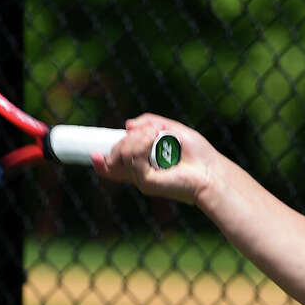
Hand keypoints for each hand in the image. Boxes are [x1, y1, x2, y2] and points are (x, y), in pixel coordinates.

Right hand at [91, 114, 215, 205]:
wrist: (211, 171)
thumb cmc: (196, 154)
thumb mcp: (171, 129)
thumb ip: (149, 123)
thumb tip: (128, 125)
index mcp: (142, 162)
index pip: (114, 164)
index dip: (102, 159)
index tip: (94, 154)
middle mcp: (138, 172)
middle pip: (114, 154)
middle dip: (126, 140)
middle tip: (151, 133)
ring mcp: (141, 178)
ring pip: (120, 154)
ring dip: (135, 139)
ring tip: (155, 136)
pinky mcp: (146, 182)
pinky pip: (132, 159)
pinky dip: (141, 144)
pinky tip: (154, 139)